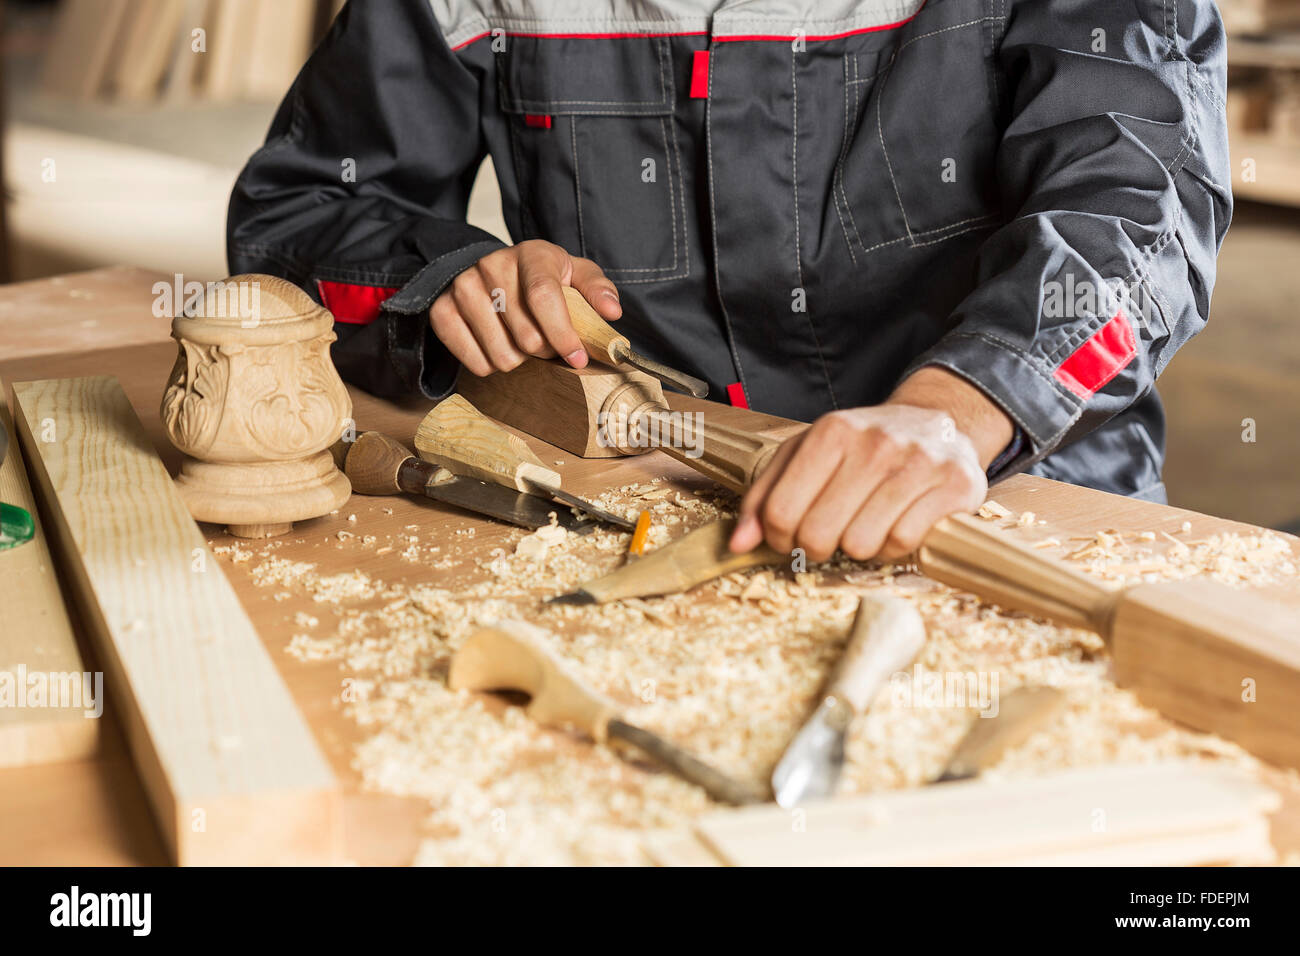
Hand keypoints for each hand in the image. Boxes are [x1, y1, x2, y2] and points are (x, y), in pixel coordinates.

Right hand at [429, 240, 620, 375]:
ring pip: (501, 355)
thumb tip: (611, 312)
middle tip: (545, 342)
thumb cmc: (543, 276)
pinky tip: (497, 346)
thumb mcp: (574, 274)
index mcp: (532, 254)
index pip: (543, 296)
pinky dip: (490, 365)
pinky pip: (474, 362)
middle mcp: (492, 265)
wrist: (493, 269)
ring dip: (518, 359)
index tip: (577, 358)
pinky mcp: (442, 310)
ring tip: (519, 341)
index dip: (562, 334)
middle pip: (527, 337)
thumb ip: (597, 289)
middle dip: (544, 350)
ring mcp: (463, 287)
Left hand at [729, 368, 1011, 561]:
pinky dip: (895, 546)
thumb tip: (738, 543)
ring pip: (861, 544)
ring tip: (866, 523)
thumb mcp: (806, 454)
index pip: (781, 511)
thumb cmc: (862, 447)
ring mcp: (917, 464)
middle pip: (818, 534)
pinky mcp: (954, 485)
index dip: (779, 538)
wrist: (938, 424)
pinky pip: (903, 543)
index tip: (790, 537)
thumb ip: (765, 496)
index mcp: (831, 432)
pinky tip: (896, 524)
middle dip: (818, 545)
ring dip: (859, 546)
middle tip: (831, 533)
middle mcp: (875, 444)